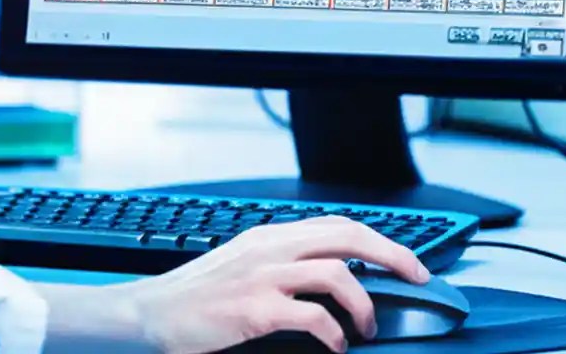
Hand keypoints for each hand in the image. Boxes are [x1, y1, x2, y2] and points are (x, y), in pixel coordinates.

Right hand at [39, 216, 430, 353]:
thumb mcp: (244, 264)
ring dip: (364, 303)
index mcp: (272, 235)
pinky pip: (312, 317)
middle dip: (393, 256)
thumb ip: (284, 263)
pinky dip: (334, 332)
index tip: (404, 260)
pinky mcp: (253, 309)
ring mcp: (263, 277)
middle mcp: (272, 247)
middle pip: (349, 238)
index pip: (340, 224)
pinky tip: (336, 346)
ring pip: (337, 275)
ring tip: (367, 327)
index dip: (380, 240)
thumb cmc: (197, 296)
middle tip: (417, 278)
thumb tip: (334, 275)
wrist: (149, 314)